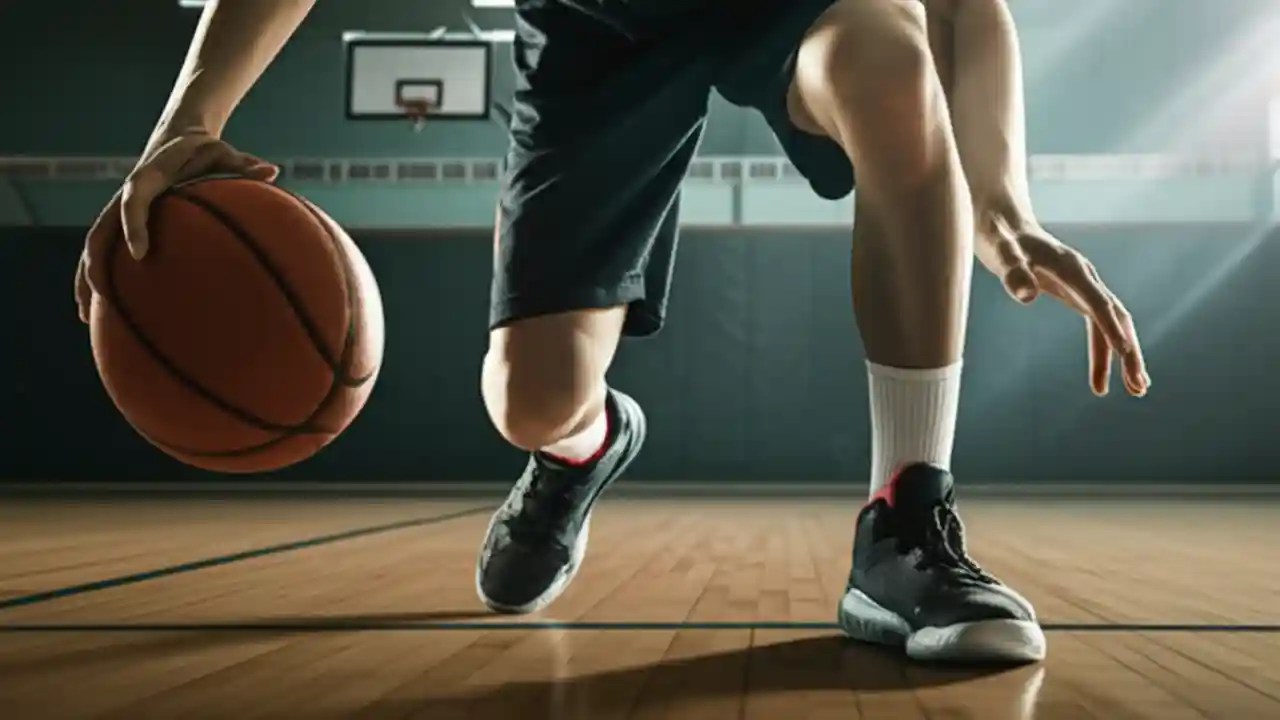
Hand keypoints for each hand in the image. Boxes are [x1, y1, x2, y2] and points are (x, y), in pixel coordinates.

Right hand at [75, 131, 277, 322]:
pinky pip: (109, 249)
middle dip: (97, 262)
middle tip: (102, 294)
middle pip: (101, 230)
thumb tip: (272, 171)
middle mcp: (129, 195)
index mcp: (149, 177)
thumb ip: (243, 164)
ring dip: (88, 278)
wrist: (177, 138)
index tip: (139, 254)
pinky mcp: (126, 222)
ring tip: (84, 316)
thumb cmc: (204, 150)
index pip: (134, 200)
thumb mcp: (223, 153)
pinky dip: (102, 276)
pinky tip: (106, 309)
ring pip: (97, 245)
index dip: (133, 226)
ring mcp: (122, 210)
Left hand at [977, 218, 1149, 397]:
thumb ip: (1013, 273)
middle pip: (1116, 316)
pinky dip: (1104, 350)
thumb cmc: (1001, 237)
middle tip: (1137, 388)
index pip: (1098, 302)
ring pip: (1113, 323)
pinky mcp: (1076, 293)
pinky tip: (1102, 378)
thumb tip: (1026, 297)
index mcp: (1072, 268)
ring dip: (1124, 356)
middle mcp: (1085, 277)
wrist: (1004, 221)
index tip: (1126, 353)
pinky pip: (1097, 324)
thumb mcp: (1000, 254)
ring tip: (1135, 390)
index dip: (1111, 328)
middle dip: (1129, 352)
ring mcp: (1084, 285)